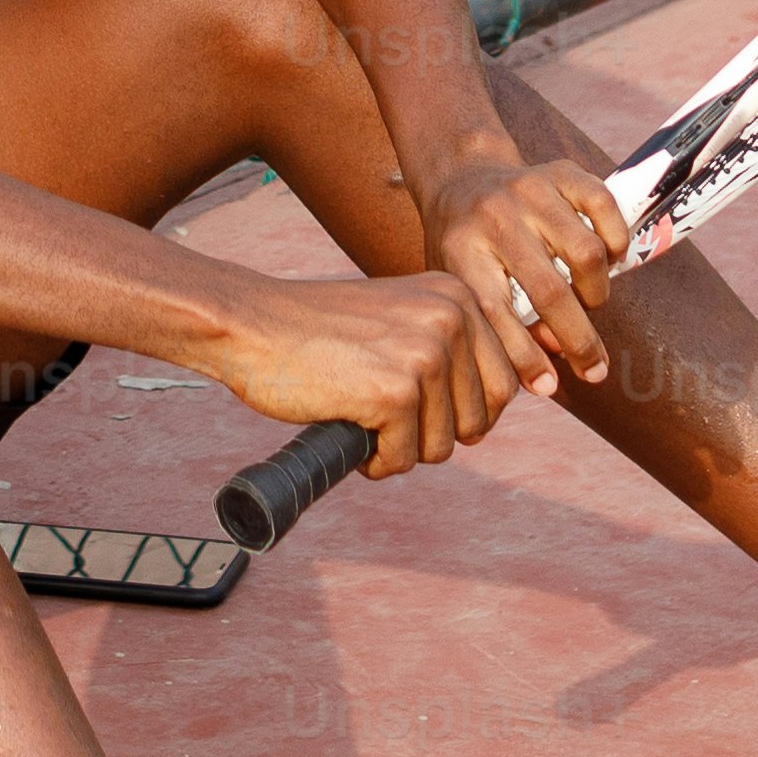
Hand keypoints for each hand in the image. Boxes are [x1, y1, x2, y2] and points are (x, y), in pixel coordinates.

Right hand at [205, 266, 537, 480]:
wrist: (251, 325)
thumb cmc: (318, 330)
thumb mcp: (401, 316)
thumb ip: (450, 343)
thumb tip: (506, 400)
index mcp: (458, 296)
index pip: (505, 382)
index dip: (466, 412)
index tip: (425, 410)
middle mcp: (451, 318)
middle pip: (480, 418)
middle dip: (436, 433)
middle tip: (389, 418)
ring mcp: (426, 354)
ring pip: (443, 445)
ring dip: (401, 448)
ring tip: (363, 417)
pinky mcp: (395, 392)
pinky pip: (402, 458)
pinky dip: (374, 460)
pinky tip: (348, 429)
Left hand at [416, 134, 633, 392]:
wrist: (460, 174)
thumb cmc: (462, 246)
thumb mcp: (459, 285)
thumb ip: (497, 329)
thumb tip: (551, 369)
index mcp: (461, 251)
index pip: (496, 313)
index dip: (525, 357)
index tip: (548, 387)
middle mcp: (494, 217)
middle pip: (549, 290)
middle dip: (578, 340)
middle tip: (594, 369)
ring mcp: (529, 190)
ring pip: (586, 253)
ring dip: (596, 291)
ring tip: (589, 303)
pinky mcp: (559, 171)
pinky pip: (604, 207)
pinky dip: (616, 239)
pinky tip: (608, 258)